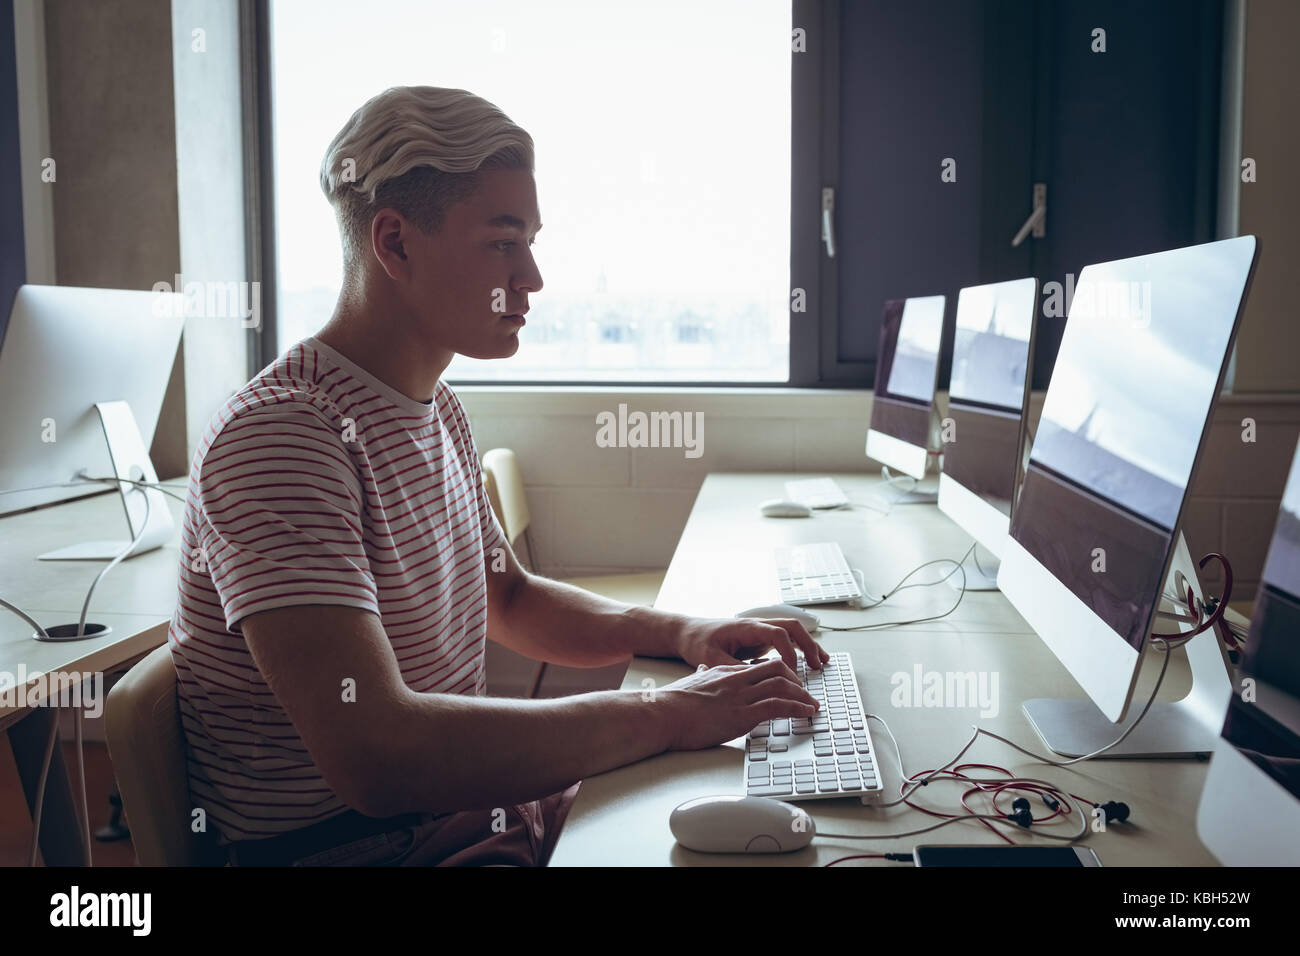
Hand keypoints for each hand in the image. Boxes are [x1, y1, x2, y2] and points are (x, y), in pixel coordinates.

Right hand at [658, 658, 821, 750]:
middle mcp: (736, 679)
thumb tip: (704, 674)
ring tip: (811, 705)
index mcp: (724, 672)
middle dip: (796, 679)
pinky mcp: (742, 715)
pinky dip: (797, 708)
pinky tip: (806, 713)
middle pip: (777, 668)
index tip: (787, 683)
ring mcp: (740, 696)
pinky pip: (778, 706)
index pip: (759, 666)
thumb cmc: (671, 704)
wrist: (661, 714)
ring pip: (782, 685)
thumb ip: (703, 678)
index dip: (778, 673)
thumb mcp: (691, 684)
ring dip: (802, 695)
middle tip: (805, 692)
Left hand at [674, 616, 829, 671]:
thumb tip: (755, 682)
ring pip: (791, 632)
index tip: (792, 671)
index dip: (789, 652)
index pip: (777, 633)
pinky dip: (798, 650)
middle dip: (809, 645)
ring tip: (822, 664)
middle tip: (819, 665)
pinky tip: (806, 663)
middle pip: (792, 627)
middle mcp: (756, 626)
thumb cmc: (696, 641)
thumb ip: (734, 669)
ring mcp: (759, 632)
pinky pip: (784, 641)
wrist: (686, 632)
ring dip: (808, 646)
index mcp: (746, 628)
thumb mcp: (711, 659)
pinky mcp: (758, 640)